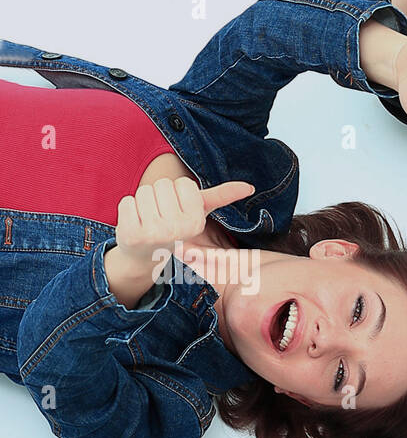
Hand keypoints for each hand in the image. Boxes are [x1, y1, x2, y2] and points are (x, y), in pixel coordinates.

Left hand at [114, 178, 252, 268]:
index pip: (184, 184)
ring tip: (148, 219)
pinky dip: (127, 209)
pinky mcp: (130, 234)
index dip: (178, 192)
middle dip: (159, 196)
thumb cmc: (173, 225)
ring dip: (142, 202)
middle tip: (160, 215)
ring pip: (143, 191)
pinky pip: (126, 202)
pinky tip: (134, 223)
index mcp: (196, 223)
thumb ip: (221, 197)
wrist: (146, 253)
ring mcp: (152, 234)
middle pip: (162, 185)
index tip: (178, 209)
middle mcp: (177, 230)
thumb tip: (249, 187)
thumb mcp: (199, 212)